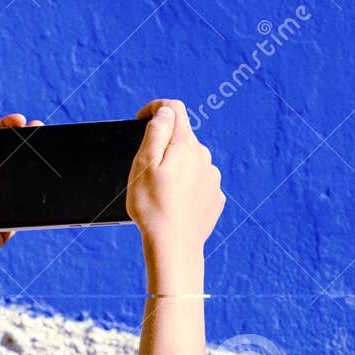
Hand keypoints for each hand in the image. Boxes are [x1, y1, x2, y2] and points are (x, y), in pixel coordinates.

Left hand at [0, 113, 38, 277]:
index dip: (4, 127)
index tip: (21, 120)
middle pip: (5, 156)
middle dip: (22, 142)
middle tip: (38, 130)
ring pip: (17, 180)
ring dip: (32, 166)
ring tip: (46, 150)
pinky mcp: (5, 223)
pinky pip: (23, 207)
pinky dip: (33, 196)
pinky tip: (45, 181)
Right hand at [127, 99, 224, 290]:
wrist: (174, 246)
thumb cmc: (152, 206)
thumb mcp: (143, 164)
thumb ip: (156, 132)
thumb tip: (165, 112)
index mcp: (185, 145)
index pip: (174, 109)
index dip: (155, 108)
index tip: (141, 119)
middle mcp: (203, 157)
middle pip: (182, 138)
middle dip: (164, 146)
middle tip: (145, 171)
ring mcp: (212, 178)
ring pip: (190, 161)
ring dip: (176, 168)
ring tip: (159, 193)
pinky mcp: (214, 197)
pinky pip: (198, 183)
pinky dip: (185, 186)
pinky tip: (173, 204)